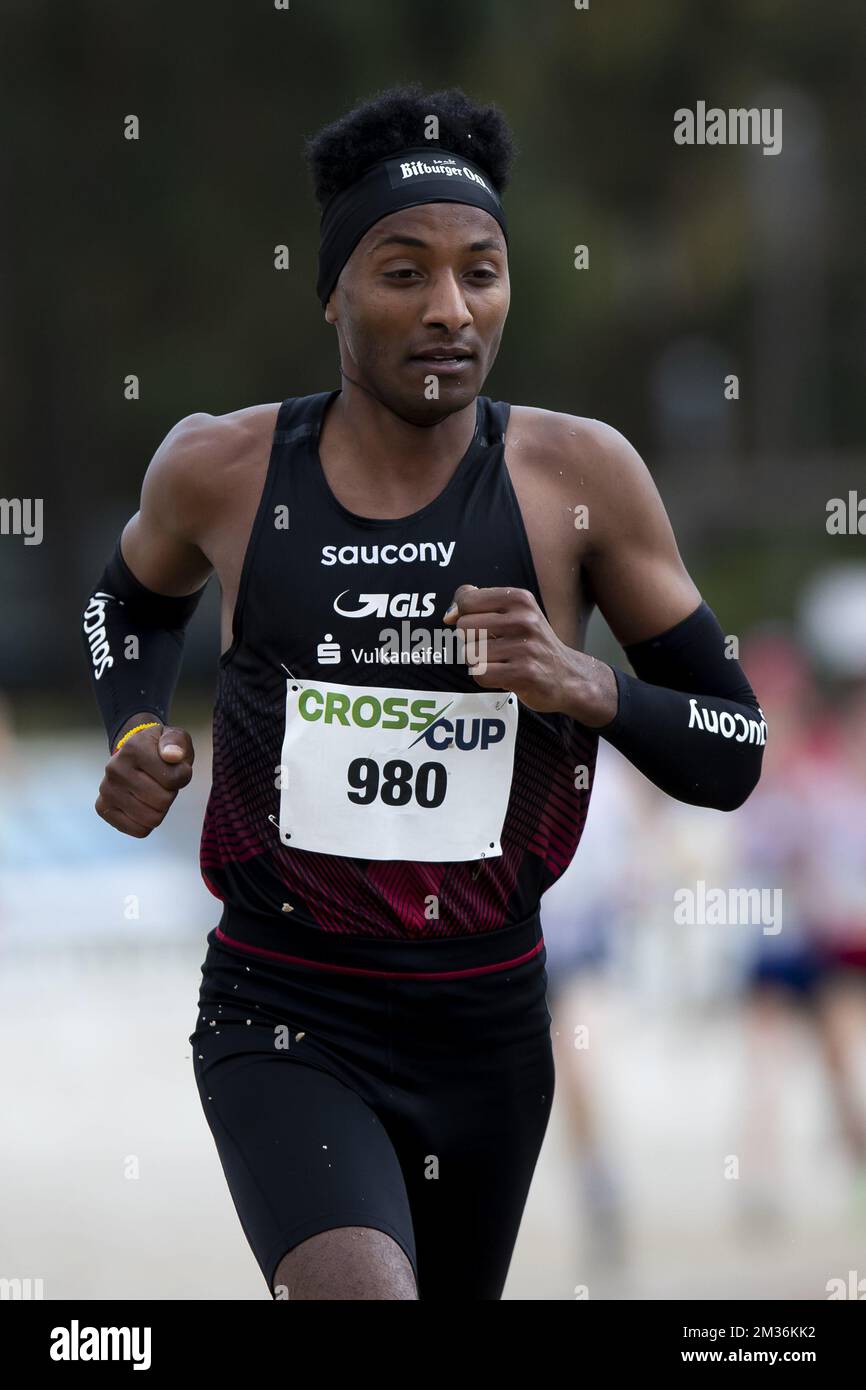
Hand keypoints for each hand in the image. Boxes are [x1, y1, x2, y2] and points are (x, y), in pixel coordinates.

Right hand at [95, 724, 193, 837]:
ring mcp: (107, 790)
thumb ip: (177, 743)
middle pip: (163, 801)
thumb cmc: (159, 750)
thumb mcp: (174, 738)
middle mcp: (115, 769)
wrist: (134, 756)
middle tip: (162, 782)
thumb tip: (173, 756)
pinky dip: (147, 822)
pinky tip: (143, 805)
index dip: (183, 776)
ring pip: (152, 818)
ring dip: (160, 808)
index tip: (175, 768)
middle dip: (170, 793)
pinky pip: (139, 830)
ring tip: (153, 791)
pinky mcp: (103, 808)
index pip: (175, 778)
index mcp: (133, 748)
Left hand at [443, 584, 617, 721]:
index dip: (462, 615)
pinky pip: (480, 674)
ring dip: (478, 662)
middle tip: (492, 647)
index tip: (475, 625)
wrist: (567, 676)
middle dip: (471, 641)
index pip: (467, 601)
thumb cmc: (531, 643)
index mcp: (519, 598)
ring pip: (470, 653)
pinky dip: (485, 677)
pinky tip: (502, 675)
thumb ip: (478, 604)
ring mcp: (525, 647)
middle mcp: (524, 619)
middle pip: (464, 627)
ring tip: (500, 661)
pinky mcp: (524, 673)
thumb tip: (449, 616)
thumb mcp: (513, 613)